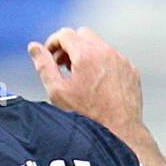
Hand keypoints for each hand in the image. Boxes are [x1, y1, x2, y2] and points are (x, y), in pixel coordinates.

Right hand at [27, 26, 143, 141]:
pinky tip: (96, 85)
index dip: (52, 43)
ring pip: (100, 46)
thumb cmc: (86, 115)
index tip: (49, 56)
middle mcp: (106, 52)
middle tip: (62, 66)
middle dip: (69, 46)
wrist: (118, 131)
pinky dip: (102, 65)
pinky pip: (113, 59)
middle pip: (83, 35)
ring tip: (79, 78)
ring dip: (86, 55)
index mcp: (86, 55)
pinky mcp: (131, 70)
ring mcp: (121, 60)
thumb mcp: (57, 91)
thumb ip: (44, 66)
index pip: (65, 34)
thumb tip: (34, 48)